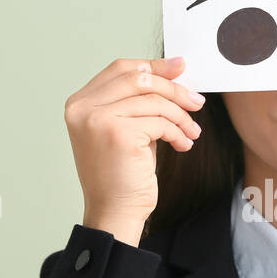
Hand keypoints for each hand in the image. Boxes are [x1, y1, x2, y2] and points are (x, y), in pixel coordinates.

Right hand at [65, 56, 202, 246]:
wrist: (115, 212)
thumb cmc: (122, 174)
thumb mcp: (126, 128)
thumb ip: (140, 100)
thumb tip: (174, 69)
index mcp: (80, 103)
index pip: (120, 69)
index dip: (153, 65)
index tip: (180, 67)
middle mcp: (83, 108)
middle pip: (139, 79)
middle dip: (174, 89)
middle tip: (197, 102)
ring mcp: (98, 120)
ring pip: (154, 101)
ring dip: (181, 116)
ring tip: (192, 132)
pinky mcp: (118, 134)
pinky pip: (161, 122)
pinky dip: (178, 133)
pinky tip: (182, 145)